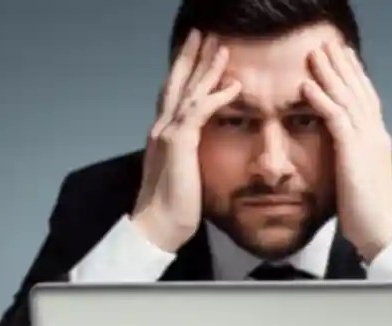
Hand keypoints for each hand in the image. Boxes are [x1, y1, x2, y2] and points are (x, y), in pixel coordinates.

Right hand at [131, 30, 241, 252]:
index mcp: (162, 133)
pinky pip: (199, 111)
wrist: (158, 225)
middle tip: (201, 34)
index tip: (195, 52)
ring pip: (189, 91)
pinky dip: (217, 96)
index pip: (173, 93)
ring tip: (220, 47)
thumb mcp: (183, 171)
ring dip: (206, 68)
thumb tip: (198, 148)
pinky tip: (233, 86)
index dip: (183, 71)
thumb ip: (188, 153)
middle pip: (177, 82)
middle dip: (190, 57)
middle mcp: (162, 127)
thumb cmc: (173, 206)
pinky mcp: (179, 143)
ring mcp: (168, 133)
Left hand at [302, 42, 391, 261]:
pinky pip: (336, 119)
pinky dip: (321, 100)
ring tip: (315, 54)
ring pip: (348, 98)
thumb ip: (354, 159)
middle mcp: (375, 135)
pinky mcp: (354, 153)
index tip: (344, 58)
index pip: (367, 100)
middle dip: (343, 66)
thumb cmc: (369, 212)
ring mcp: (367, 141)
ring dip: (330, 74)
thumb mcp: (360, 177)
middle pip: (358, 91)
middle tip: (329, 44)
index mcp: (377, 140)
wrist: (382, 231)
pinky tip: (308, 86)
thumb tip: (342, 153)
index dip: (355, 77)